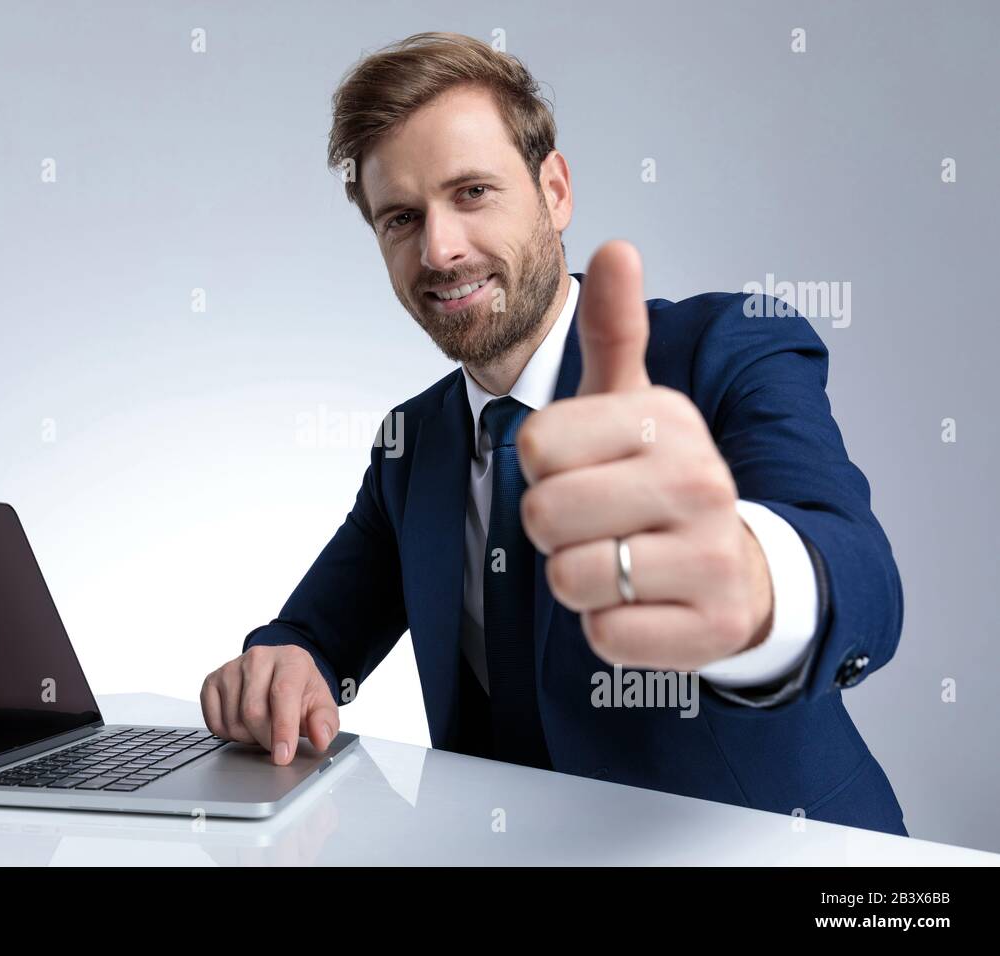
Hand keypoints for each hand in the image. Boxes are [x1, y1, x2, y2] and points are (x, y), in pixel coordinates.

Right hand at [200, 645, 340, 764]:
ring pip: (233, 720)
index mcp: (291, 659)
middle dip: (265, 738)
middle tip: (276, 743)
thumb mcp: (322, 706)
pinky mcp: (213, 680)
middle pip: (253, 711)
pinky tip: (243, 725)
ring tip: (262, 727)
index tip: (282, 756)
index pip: (282, 693)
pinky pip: (214, 721)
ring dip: (248, 737)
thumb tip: (320, 738)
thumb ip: (325, 723)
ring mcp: (232, 667)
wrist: (281, 675)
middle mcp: (259, 657)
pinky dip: (229, 734)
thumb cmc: (301, 692)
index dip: (283, 729)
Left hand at [516, 240, 772, 670]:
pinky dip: (608, 628)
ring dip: (579, 579)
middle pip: (543, 515)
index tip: (582, 467)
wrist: (739, 568)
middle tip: (596, 522)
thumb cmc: (659, 481)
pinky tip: (644, 603)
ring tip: (621, 560)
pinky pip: (603, 636)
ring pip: (569, 580)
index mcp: (668, 420)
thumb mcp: (636, 406)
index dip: (542, 464)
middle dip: (552, 527)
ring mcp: (711, 558)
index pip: (536, 442)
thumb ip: (617, 332)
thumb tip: (619, 245)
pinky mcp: (708, 629)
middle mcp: (699, 482)